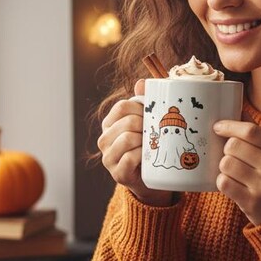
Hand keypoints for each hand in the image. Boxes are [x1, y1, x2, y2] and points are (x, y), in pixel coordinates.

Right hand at [98, 79, 174, 206]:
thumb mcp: (146, 123)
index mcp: (110, 124)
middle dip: (146, 125)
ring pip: (128, 138)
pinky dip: (143, 155)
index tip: (152, 116)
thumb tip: (142, 82)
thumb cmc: (148, 147)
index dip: (141, 108)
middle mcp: (104, 140)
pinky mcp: (117, 174)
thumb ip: (143, 103)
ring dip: (145, 140)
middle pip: (127, 122)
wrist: (151, 178)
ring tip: (152, 144)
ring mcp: (108, 158)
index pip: (122, 107)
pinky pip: (131, 157)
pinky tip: (148, 156)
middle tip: (156, 132)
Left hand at [213, 118, 260, 225]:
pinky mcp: (252, 203)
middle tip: (230, 155)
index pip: (250, 131)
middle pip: (233, 146)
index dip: (230, 126)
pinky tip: (231, 183)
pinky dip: (223, 181)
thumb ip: (259, 134)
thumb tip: (239, 110)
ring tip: (233, 171)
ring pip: (226, 164)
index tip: (218, 127)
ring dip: (224, 166)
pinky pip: (224, 183)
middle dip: (226, 149)